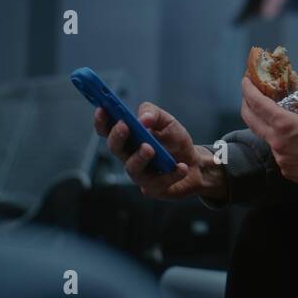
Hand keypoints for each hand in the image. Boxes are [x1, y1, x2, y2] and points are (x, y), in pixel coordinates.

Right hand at [94, 103, 221, 199]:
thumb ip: (153, 113)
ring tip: (150, 148)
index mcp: (128, 138)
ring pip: (133, 169)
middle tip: (125, 126)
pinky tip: (182, 167)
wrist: (196, 164)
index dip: (101, 121)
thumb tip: (142, 120)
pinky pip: (160, 183)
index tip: (102, 109)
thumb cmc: (174, 141)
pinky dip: (172, 173)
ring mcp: (141, 174)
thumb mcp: (166, 121)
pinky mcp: (155, 188)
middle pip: (115, 148)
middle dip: (117, 137)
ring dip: (140, 157)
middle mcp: (129, 157)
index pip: (107, 130)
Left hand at [239, 78, 297, 189]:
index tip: (245, 81)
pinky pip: (281, 155)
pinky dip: (285, 147)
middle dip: (247, 106)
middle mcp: (276, 142)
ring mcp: (280, 159)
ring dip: (270, 129)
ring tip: (283, 125)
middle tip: (250, 97)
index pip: (258, 104)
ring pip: (268, 140)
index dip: (248, 90)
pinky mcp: (286, 171)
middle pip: (251, 121)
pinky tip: (297, 146)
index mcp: (284, 124)